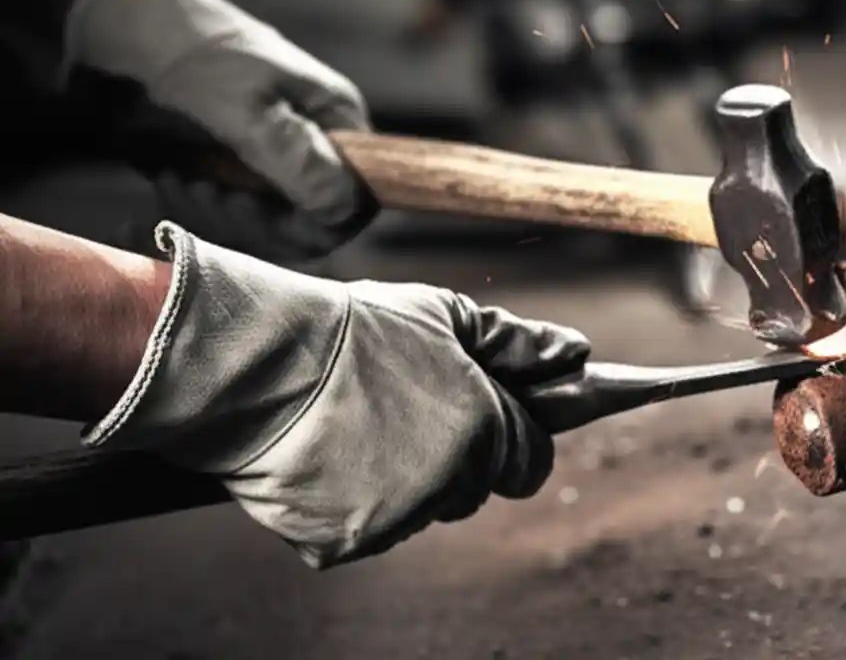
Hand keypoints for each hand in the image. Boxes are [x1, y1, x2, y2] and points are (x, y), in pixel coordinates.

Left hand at [60, 0, 376, 260]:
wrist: (121, 29)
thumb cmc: (190, 58)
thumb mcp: (244, 109)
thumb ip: (297, 161)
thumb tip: (344, 209)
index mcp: (336, 123)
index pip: (355, 202)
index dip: (316, 224)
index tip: (265, 216)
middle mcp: (313, 147)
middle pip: (307, 224)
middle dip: (254, 222)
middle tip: (205, 191)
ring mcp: (272, 162)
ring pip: (263, 228)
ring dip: (216, 214)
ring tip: (180, 178)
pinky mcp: (233, 174)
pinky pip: (228, 218)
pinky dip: (197, 208)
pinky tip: (171, 178)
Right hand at [87, 222, 589, 568]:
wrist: (257, 363)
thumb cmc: (354, 330)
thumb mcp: (443, 315)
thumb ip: (517, 340)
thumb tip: (577, 352)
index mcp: (484, 424)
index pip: (530, 460)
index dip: (510, 440)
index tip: (484, 425)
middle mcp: (452, 478)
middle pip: (476, 490)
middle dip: (454, 461)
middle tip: (400, 416)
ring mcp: (399, 515)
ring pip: (423, 512)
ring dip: (403, 484)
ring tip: (354, 430)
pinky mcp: (348, 541)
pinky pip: (366, 534)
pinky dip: (350, 508)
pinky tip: (325, 461)